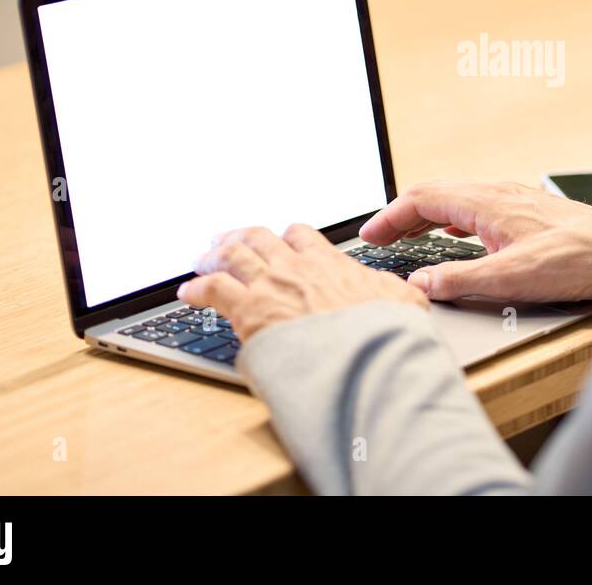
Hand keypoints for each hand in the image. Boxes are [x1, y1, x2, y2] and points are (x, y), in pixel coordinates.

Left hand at [177, 224, 426, 341]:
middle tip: (229, 241)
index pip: (300, 234)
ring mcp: (269, 286)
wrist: (363, 355)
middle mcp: (294, 266)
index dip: (286, 236)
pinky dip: (197, 288)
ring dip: (214, 254)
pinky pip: (212, 289)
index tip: (281, 240)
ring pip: (231, 256)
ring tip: (203, 258)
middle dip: (241, 237)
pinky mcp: (247, 310)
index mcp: (328, 261)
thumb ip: (394, 290)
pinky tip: (188, 292)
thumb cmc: (384, 333)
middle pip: (258, 238)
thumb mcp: (403, 301)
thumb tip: (404, 290)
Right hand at [360, 180, 591, 302]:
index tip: (369, 235)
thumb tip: (419, 283)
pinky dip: (453, 218)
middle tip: (379, 237)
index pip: (423, 198)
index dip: (390, 216)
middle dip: (402, 215)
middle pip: (436, 195)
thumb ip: (459, 280)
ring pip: (457, 199)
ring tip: (408, 236)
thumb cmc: (578, 260)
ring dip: (427, 216)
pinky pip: (477, 207)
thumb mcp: (510, 278)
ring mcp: (515, 200)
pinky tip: (457, 234)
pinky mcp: (529, 213)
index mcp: (487, 201)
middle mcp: (499, 193)